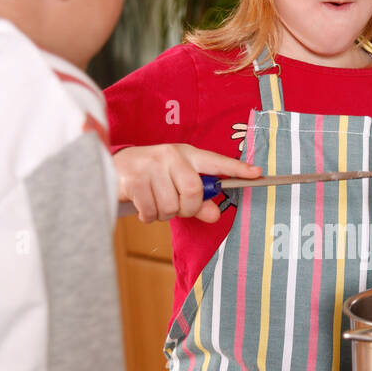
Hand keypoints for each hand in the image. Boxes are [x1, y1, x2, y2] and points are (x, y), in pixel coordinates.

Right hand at [113, 144, 261, 223]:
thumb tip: (215, 215)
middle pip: (194, 191)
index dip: (237, 169)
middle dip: (187, 208)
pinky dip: (149, 217)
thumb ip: (199, 201)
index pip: (216, 162)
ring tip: (156, 204)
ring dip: (165, 214)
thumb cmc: (153, 177)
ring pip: (172, 206)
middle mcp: (171, 155)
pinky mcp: (134, 179)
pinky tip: (144, 207)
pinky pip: (151, 211)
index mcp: (186, 154)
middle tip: (177, 208)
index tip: (257, 174)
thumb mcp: (177, 184)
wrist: (114, 168)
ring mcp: (151, 165)